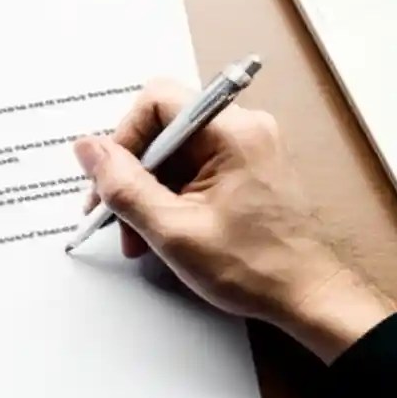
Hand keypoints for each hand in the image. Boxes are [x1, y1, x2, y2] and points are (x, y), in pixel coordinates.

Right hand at [74, 79, 393, 362]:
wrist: (308, 296)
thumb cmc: (258, 268)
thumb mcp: (173, 230)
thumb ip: (124, 187)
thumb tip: (88, 150)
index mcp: (233, 132)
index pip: (157, 101)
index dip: (124, 138)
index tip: (110, 177)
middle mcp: (244, 129)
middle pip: (163, 128)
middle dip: (133, 175)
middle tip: (115, 215)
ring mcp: (247, 148)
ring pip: (174, 153)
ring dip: (149, 192)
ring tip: (140, 235)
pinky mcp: (246, 168)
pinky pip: (193, 169)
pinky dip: (171, 197)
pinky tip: (164, 230)